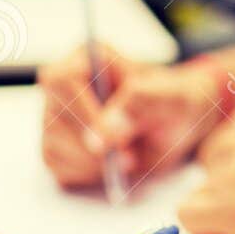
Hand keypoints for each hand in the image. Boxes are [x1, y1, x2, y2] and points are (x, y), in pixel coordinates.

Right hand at [40, 49, 225, 189]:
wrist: (180, 124)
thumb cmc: (176, 101)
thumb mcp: (172, 97)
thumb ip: (137, 106)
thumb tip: (100, 138)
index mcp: (87, 58)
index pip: (61, 80)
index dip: (83, 110)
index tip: (113, 135)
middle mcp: (63, 87)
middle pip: (55, 120)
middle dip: (94, 145)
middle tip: (129, 154)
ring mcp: (55, 119)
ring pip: (54, 149)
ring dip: (94, 164)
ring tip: (129, 156)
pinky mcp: (58, 149)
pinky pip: (61, 170)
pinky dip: (90, 176)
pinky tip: (114, 165)